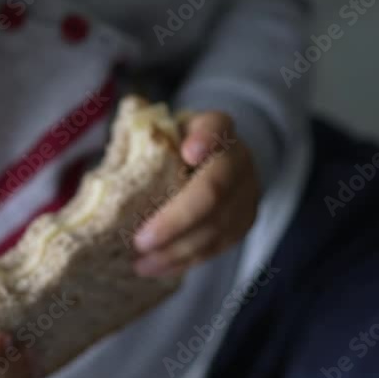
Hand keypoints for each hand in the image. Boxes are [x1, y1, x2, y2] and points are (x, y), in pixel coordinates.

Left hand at [132, 111, 259, 276]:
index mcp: (216, 127)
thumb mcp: (161, 129)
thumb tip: (131, 108)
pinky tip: (158, 269)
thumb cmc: (172, 144)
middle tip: (140, 240)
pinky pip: (219, 246)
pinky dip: (187, 260)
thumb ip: (145, 126)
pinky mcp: (245, 221)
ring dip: (178, 250)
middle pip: (214, 190)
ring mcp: (247, 192)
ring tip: (141, 264)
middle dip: (176, 220)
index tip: (187, 152)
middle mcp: (239, 158)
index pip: (216, 127)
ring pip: (218, 226)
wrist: (210, 159)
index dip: (206, 139)